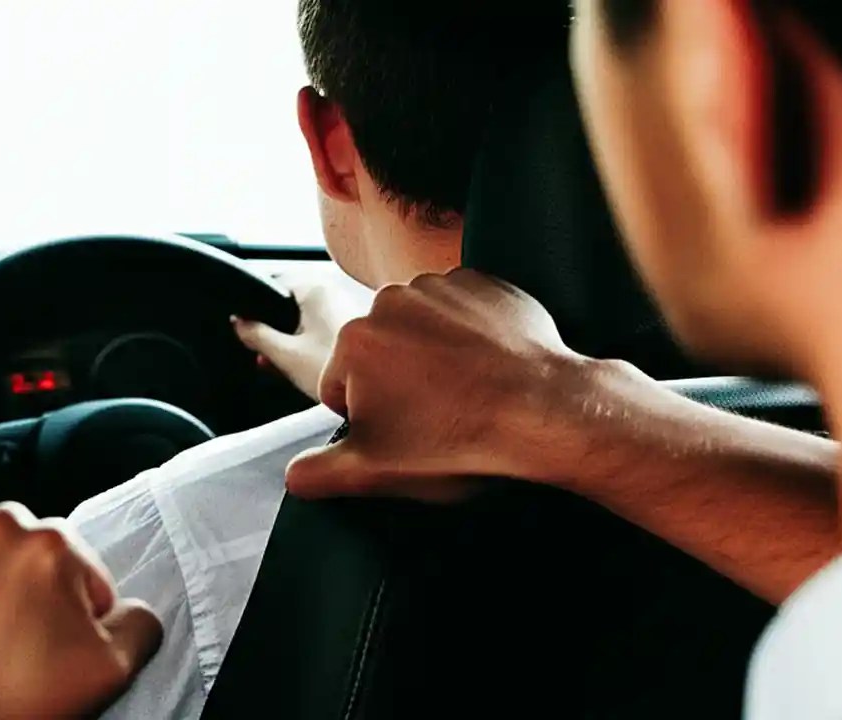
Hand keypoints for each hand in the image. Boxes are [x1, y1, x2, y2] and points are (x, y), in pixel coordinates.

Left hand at [0, 502, 162, 718]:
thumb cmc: (6, 705)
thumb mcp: (106, 673)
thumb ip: (138, 625)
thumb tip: (131, 609)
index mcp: (55, 545)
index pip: (85, 571)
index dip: (76, 614)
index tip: (51, 647)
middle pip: (30, 549)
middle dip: (27, 586)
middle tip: (10, 641)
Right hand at [232, 276, 366, 400]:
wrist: (381, 396)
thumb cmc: (335, 371)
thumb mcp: (285, 356)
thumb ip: (256, 336)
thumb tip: (238, 323)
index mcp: (315, 290)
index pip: (272, 284)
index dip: (254, 306)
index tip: (244, 327)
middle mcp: (332, 293)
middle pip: (288, 304)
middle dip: (271, 329)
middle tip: (259, 352)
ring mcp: (344, 310)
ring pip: (303, 320)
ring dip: (287, 340)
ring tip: (275, 365)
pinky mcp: (351, 330)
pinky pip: (318, 330)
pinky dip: (304, 345)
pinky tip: (295, 367)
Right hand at [286, 269, 604, 501]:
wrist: (545, 412)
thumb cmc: (460, 441)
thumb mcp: (376, 472)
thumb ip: (319, 472)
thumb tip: (296, 474)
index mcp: (354, 341)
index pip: (342, 387)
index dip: (369, 420)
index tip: (402, 434)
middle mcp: (391, 300)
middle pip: (379, 353)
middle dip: (397, 383)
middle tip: (434, 418)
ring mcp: (441, 287)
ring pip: (420, 331)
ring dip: (432, 357)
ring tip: (463, 394)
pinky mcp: (485, 285)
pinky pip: (462, 313)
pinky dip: (470, 337)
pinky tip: (486, 371)